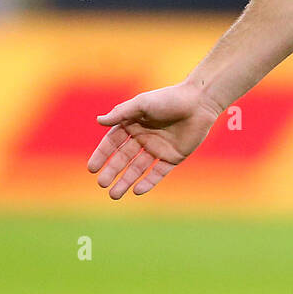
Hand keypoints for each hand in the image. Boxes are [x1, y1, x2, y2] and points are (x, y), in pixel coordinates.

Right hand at [87, 82, 222, 198]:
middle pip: (123, 158)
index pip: (113, 143)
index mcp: (133, 124)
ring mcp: (158, 148)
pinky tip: (137, 191)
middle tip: (102, 184)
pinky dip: (148, 182)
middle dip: (112, 171)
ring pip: (138, 168)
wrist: (200, 102)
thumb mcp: (143, 104)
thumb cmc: (169, 98)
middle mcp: (144, 138)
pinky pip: (158, 172)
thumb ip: (121, 113)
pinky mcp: (173, 157)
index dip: (102, 155)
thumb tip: (99, 120)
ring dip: (126, 181)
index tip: (92, 169)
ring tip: (114, 195)